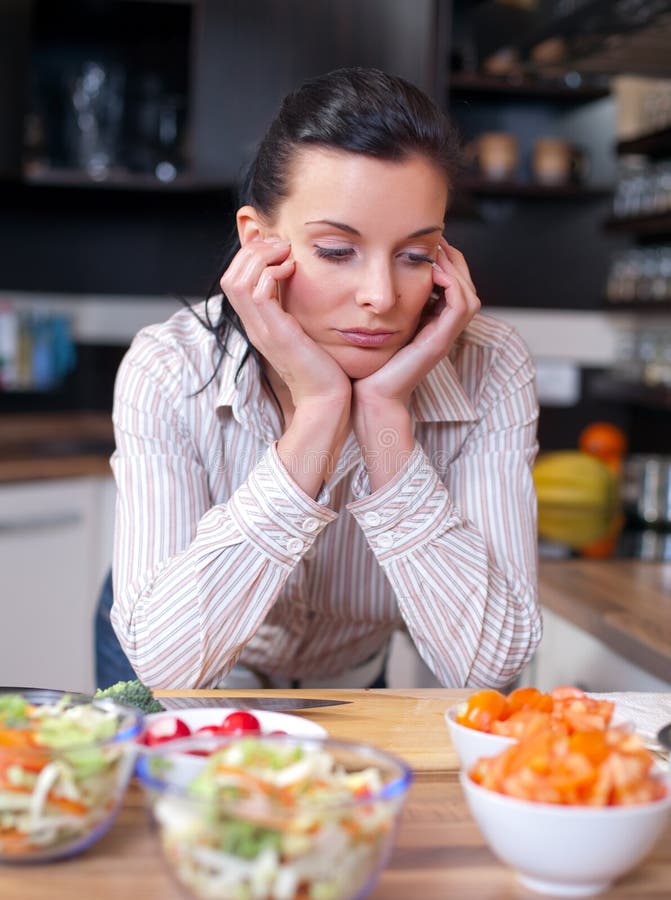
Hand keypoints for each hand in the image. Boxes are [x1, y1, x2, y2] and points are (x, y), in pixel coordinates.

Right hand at [221, 237, 351, 497]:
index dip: (251, 257)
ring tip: (285, 255)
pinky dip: (271, 273)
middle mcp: (255, 326)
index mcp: (260, 324)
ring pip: (238, 280)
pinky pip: (256, 292)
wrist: (327, 400)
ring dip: (261, 257)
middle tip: (282, 247)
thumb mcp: (306, 333)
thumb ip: (299, 311)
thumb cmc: (324, 368)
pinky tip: (291, 272)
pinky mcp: (275, 333)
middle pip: (230, 276)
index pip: (235, 280)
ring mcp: (262, 330)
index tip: (280, 250)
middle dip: (254, 251)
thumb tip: (304, 288)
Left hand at [352, 238, 480, 488]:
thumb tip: (364, 279)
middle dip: (453, 259)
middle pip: (465, 285)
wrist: (366, 397)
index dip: (444, 261)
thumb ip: (378, 305)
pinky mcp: (439, 342)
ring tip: (437, 250)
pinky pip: (460, 306)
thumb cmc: (363, 364)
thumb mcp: (372, 327)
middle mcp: (441, 330)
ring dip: (455, 268)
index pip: (451, 285)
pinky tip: (434, 270)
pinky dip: (452, 285)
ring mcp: (443, 337)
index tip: (425, 241)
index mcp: (429, 325)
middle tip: (437, 238)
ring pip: (468, 293)